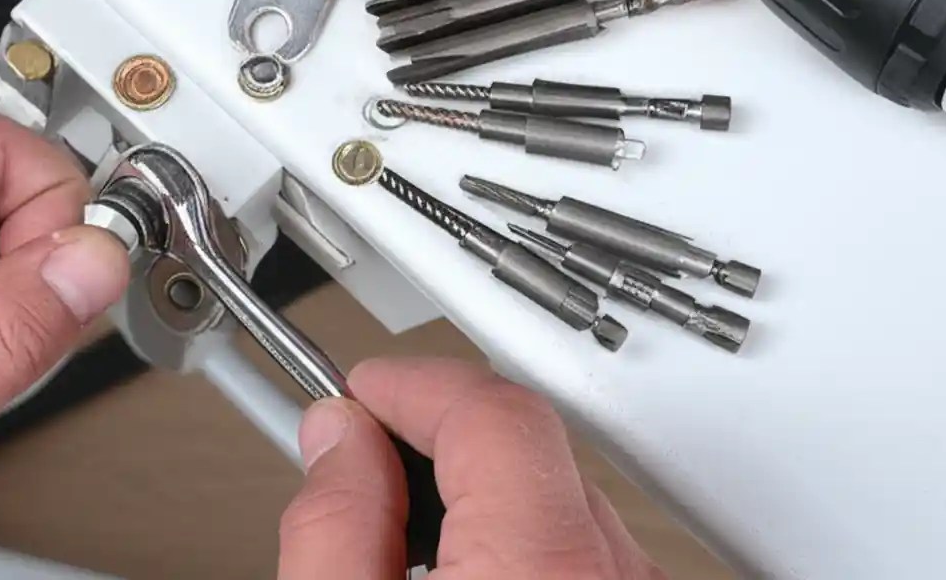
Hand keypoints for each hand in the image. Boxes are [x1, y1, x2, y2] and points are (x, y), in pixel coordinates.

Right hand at [278, 358, 664, 578]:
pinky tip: (460, 570)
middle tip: (362, 454)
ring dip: (480, 495)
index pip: (492, 413)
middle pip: (530, 451)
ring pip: (560, 504)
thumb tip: (335, 440)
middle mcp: (612, 579)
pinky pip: (587, 555)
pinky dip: (525, 546)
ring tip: (400, 529)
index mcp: (542, 570)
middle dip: (438, 438)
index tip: (360, 393)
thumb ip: (333, 530)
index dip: (413, 385)